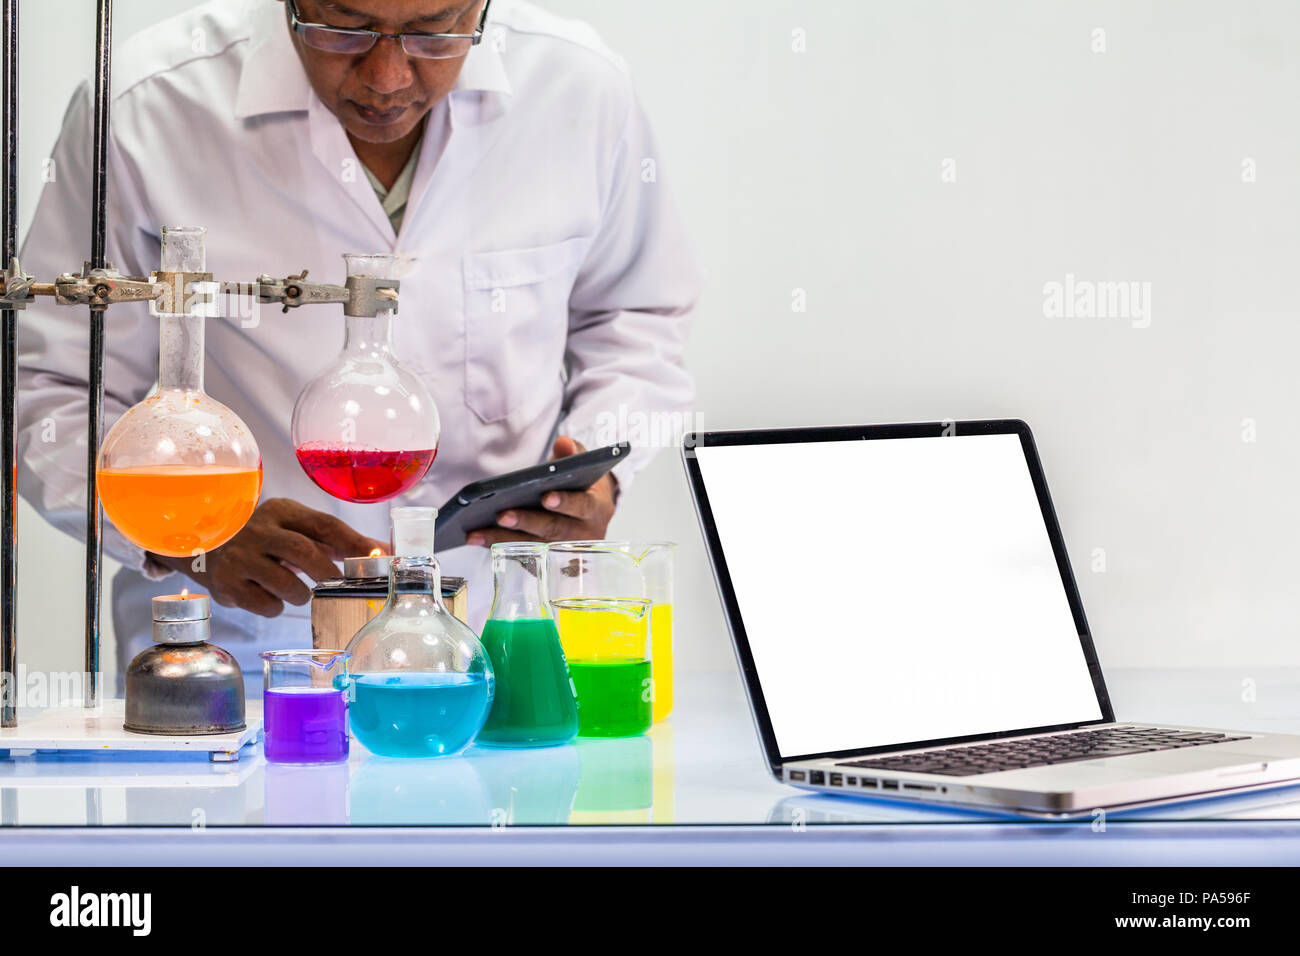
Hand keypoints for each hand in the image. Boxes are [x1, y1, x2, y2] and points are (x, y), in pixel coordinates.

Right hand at [149, 497, 386, 617]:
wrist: (204, 545)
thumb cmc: (267, 539)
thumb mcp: (296, 528)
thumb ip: (338, 541)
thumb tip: (384, 554)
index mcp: (282, 511)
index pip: (325, 524)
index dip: (355, 543)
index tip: (378, 559)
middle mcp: (258, 531)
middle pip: (304, 551)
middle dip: (327, 572)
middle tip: (334, 582)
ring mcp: (240, 559)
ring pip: (286, 584)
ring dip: (301, 594)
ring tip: (296, 589)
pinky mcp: (227, 585)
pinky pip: (266, 605)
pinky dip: (277, 606)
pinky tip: (269, 595)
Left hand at [466, 436, 617, 546]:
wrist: (589, 512)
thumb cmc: (582, 485)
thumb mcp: (583, 465)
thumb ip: (573, 452)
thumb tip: (564, 443)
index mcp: (597, 508)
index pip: (583, 506)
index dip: (566, 502)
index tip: (546, 497)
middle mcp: (584, 534)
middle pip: (554, 530)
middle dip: (527, 522)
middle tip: (502, 514)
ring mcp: (564, 552)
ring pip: (533, 546)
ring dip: (504, 539)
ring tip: (477, 531)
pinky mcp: (547, 561)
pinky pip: (521, 556)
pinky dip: (498, 546)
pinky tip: (477, 538)